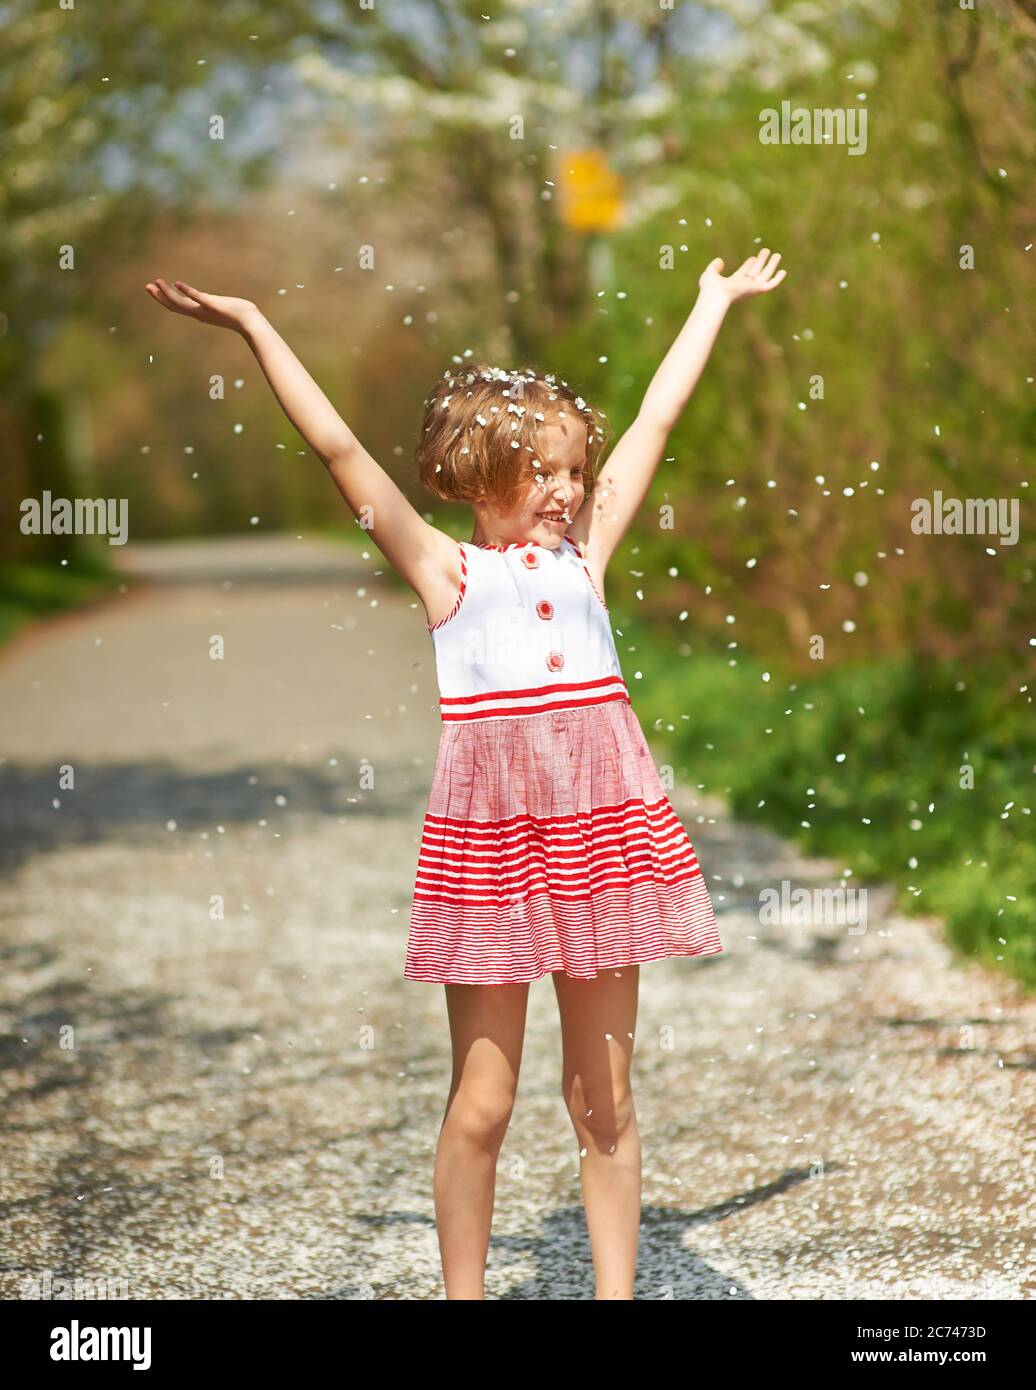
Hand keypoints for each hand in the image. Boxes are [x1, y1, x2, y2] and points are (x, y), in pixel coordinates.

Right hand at [143, 277, 258, 332]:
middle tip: (147, 287)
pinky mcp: (213, 305)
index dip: (163, 299)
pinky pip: (197, 298)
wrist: (250, 322)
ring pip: (181, 303)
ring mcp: (205, 309)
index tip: (153, 288)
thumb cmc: (237, 314)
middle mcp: (199, 313)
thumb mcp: (217, 306)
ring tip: (157, 282)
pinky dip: (187, 291)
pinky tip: (177, 283)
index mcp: (198, 313)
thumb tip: (205, 298)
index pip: (176, 306)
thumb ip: (208, 302)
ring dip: (168, 293)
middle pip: (174, 306)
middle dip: (160, 296)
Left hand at [698, 249, 785, 304]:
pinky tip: (783, 271)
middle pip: (755, 272)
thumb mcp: (710, 274)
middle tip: (766, 251)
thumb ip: (714, 267)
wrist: (716, 295)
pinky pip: (771, 285)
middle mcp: (744, 286)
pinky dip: (777, 279)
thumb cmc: (710, 288)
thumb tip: (720, 260)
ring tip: (777, 254)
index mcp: (734, 283)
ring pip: (765, 275)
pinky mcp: (757, 289)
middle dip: (761, 262)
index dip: (749, 265)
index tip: (752, 258)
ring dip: (771, 265)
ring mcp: (751, 288)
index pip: (744, 273)